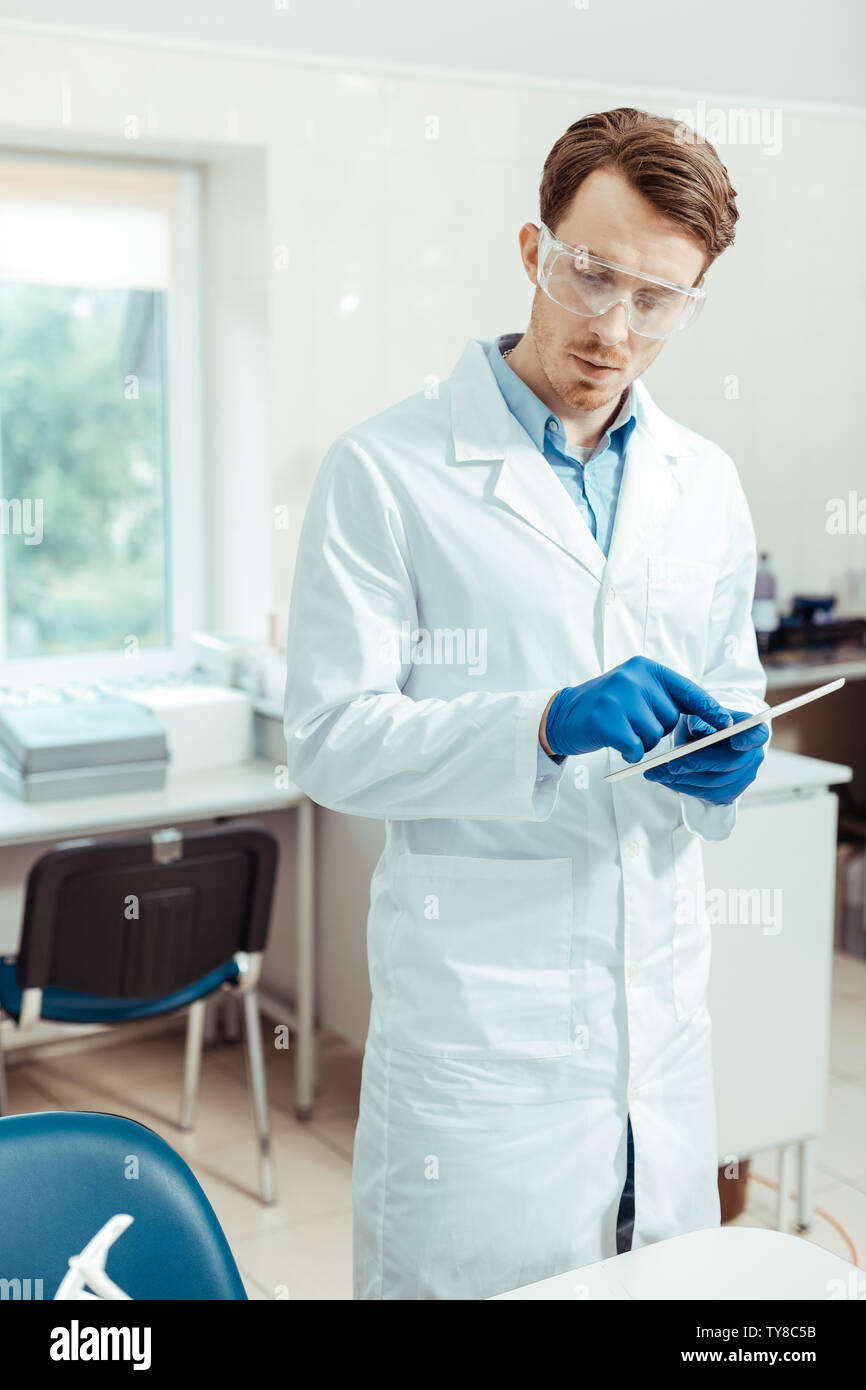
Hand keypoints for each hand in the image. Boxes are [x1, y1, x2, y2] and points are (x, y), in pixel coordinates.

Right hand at [542, 656, 731, 761]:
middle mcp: (632, 677)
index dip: (708, 708)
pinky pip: (636, 747)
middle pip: (670, 718)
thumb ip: (665, 697)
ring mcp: (617, 697)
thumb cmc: (606, 708)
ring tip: (621, 731)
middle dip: (658, 729)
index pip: (686, 689)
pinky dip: (630, 753)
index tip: (726, 723)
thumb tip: (711, 716)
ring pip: (654, 735)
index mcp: (645, 667)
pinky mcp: (605, 720)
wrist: (561, 716)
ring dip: (642, 742)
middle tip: (632, 724)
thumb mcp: (634, 690)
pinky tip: (616, 744)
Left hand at [643, 709, 768, 804]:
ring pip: (713, 782)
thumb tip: (701, 731)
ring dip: (682, 778)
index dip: (749, 740)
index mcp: (752, 731)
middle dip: (696, 763)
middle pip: (728, 763)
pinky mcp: (729, 794)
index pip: (758, 735)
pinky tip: (664, 780)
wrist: (705, 745)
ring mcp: (743, 778)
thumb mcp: (700, 715)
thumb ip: (701, 720)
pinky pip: (705, 793)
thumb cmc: (704, 725)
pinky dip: (682, 787)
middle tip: (670, 763)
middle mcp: (753, 756)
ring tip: (657, 772)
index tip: (736, 741)